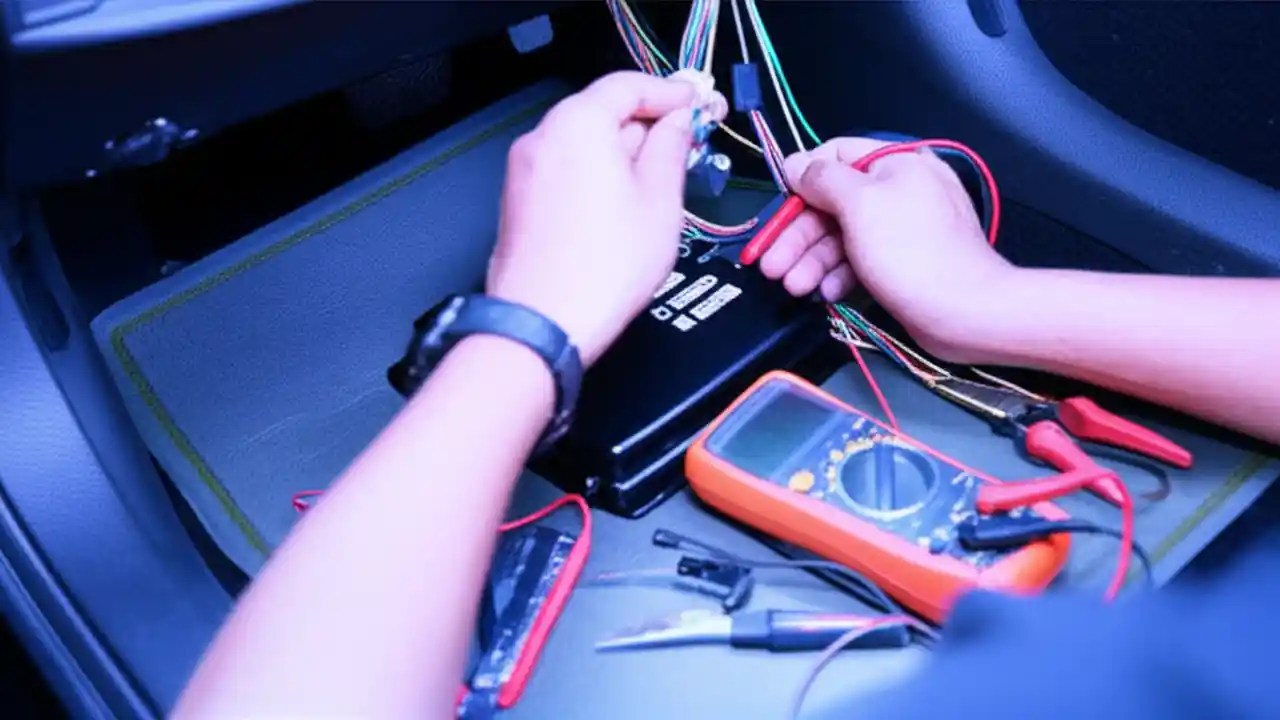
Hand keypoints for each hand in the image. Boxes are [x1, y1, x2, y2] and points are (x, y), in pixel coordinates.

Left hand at [488, 72, 720, 364]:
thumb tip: (678, 125)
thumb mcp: (661, 202)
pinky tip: (621, 208)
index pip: (629, 84)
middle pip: (603, 111)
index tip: (697, 103)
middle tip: (686, 143)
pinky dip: (595, 176)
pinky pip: (565, 171)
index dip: (670, 92)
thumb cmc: (600, 270)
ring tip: (659, 184)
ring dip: (622, 154)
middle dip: (647, 125)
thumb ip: (671, 149)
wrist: (544, 324)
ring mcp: (525, 170)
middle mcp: (543, 138)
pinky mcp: (519, 201)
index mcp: (579, 124)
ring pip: (583, 144)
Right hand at [759, 137, 1017, 359]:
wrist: (964, 311)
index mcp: (896, 162)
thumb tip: (795, 161)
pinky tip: (825, 292)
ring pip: (842, 235)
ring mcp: (902, 227)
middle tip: (772, 263)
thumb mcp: (859, 204)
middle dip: (799, 235)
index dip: (802, 181)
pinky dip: (839, 274)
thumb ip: (822, 178)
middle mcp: (900, 188)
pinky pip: (861, 258)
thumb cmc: (913, 252)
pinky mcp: (902, 261)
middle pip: (832, 202)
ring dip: (812, 260)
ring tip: (793, 285)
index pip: (836, 156)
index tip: (779, 209)